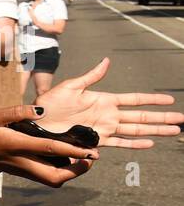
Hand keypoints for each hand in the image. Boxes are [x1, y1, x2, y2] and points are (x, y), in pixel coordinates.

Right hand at [0, 103, 97, 186]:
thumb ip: (16, 112)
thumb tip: (41, 109)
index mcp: (15, 145)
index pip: (51, 150)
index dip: (74, 151)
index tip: (93, 152)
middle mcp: (19, 161)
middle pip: (54, 177)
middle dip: (76, 171)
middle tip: (90, 158)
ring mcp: (18, 167)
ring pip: (49, 179)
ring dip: (69, 173)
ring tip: (81, 158)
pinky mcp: (16, 168)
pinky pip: (42, 175)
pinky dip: (57, 170)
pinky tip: (63, 157)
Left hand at [33, 58, 181, 147]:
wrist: (36, 123)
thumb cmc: (50, 103)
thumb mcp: (71, 87)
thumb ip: (91, 77)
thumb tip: (108, 61)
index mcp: (105, 100)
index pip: (135, 99)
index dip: (153, 100)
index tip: (171, 100)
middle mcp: (108, 115)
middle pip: (142, 117)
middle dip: (162, 118)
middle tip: (182, 119)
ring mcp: (104, 129)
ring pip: (136, 130)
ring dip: (155, 131)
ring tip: (174, 132)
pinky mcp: (95, 141)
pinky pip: (119, 143)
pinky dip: (134, 144)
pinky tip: (149, 144)